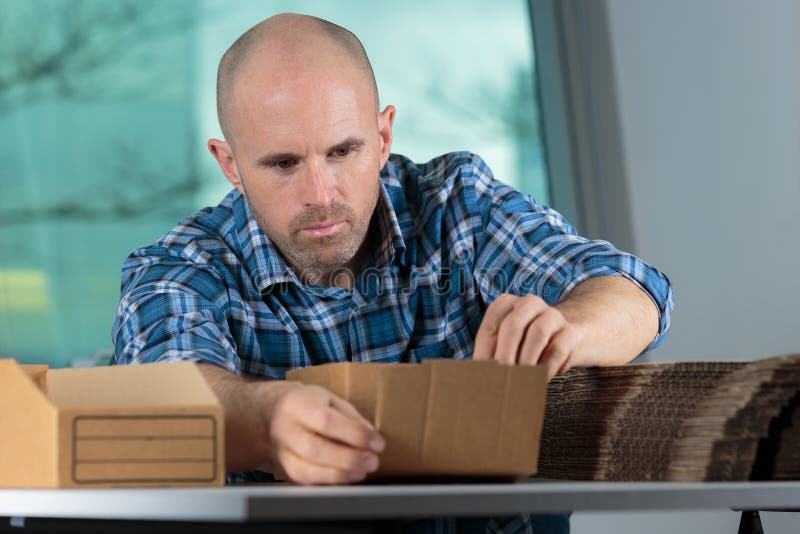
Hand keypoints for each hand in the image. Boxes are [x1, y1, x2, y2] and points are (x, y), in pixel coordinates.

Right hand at [267, 383, 385, 484]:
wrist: (275, 411)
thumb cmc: (309, 404)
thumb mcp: (331, 400)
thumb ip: (352, 418)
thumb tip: (371, 439)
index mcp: (297, 404)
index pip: (327, 421)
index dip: (355, 434)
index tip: (377, 443)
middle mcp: (284, 429)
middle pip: (315, 449)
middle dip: (349, 458)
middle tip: (372, 461)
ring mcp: (280, 452)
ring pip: (307, 470)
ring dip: (340, 474)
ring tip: (362, 471)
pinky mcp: (283, 470)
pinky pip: (306, 481)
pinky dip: (329, 481)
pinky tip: (346, 477)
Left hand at [473, 293, 583, 378]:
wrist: (568, 338)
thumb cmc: (526, 344)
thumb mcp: (507, 344)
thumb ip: (492, 356)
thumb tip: (478, 378)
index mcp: (507, 304)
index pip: (490, 326)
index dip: (484, 352)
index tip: (481, 375)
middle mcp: (529, 304)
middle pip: (513, 326)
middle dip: (504, 355)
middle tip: (500, 379)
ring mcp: (552, 315)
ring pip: (538, 333)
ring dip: (526, 360)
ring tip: (519, 381)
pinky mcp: (570, 332)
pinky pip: (557, 349)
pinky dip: (546, 368)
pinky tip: (538, 380)